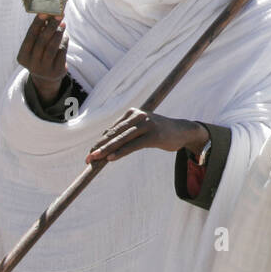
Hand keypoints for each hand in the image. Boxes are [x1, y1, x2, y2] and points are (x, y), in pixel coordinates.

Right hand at [16, 13, 68, 103]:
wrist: (46, 78)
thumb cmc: (40, 55)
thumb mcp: (36, 46)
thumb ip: (40, 32)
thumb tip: (49, 13)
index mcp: (23, 57)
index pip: (30, 37)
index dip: (37, 24)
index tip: (44, 12)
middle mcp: (31, 64)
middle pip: (42, 41)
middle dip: (51, 26)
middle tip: (59, 15)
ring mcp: (44, 69)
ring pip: (52, 47)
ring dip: (58, 33)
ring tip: (63, 23)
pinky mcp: (57, 71)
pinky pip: (61, 52)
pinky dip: (64, 42)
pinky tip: (65, 35)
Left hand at [85, 108, 207, 162]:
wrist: (182, 131)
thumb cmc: (159, 133)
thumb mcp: (141, 130)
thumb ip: (126, 134)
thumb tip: (106, 145)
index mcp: (132, 113)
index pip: (112, 130)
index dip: (100, 142)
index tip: (90, 153)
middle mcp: (138, 116)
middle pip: (115, 134)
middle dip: (100, 147)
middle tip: (88, 158)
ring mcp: (146, 124)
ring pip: (122, 139)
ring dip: (107, 150)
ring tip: (95, 159)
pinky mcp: (153, 135)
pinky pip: (133, 145)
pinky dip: (121, 152)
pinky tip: (111, 158)